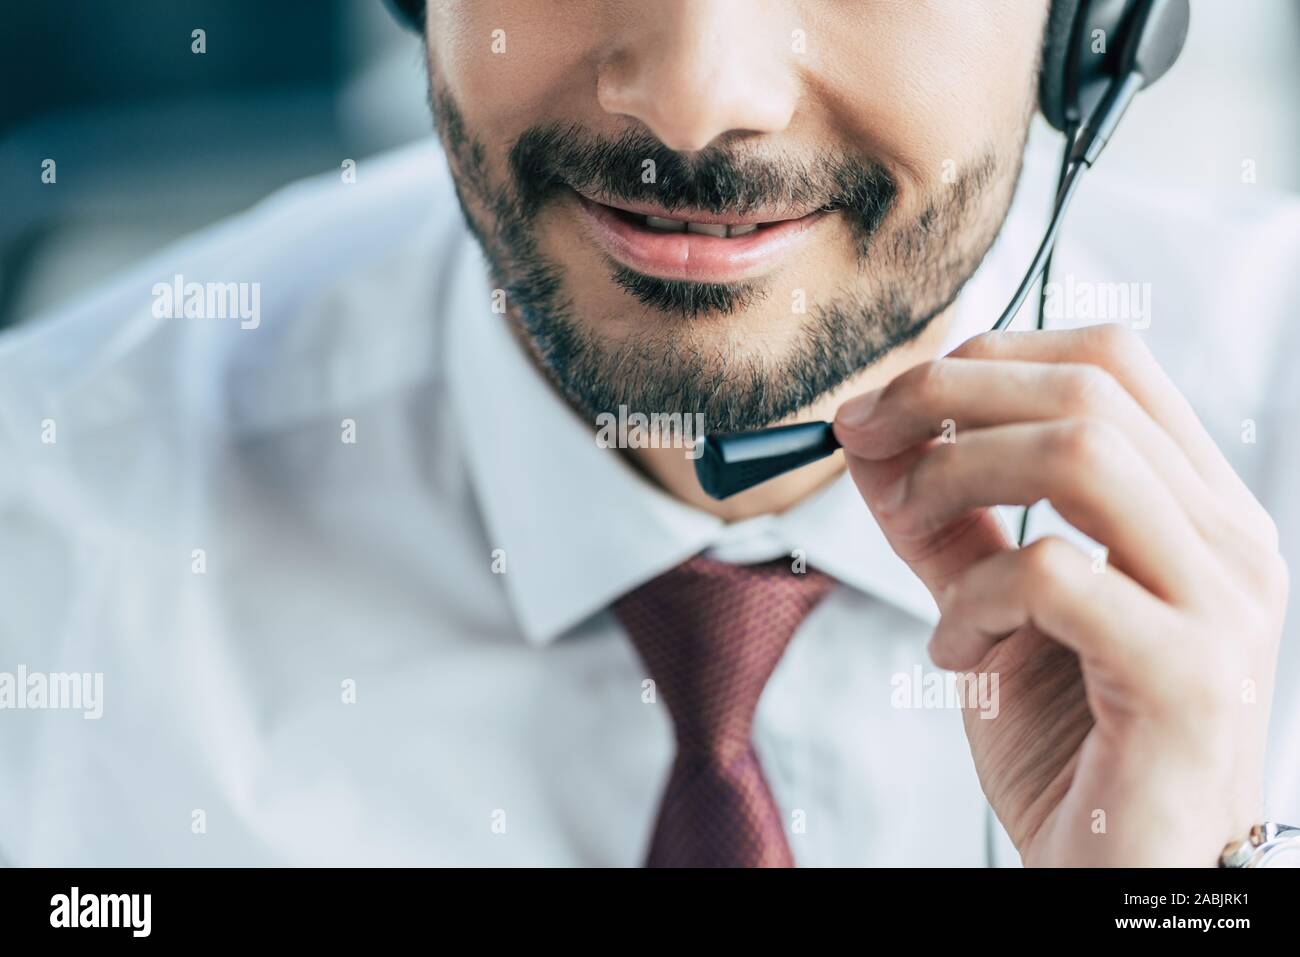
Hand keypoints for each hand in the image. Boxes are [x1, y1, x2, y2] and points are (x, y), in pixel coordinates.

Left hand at [833, 324, 1287, 865]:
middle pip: (1089, 388)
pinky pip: (1053, 577)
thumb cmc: (1068, 745)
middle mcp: (1227, 541)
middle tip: (860, 435)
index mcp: (1193, 508)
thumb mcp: (987, 607)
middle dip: (946, 393)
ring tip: (912, 533)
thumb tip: (869, 432)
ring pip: (1082, 455)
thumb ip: (941, 520)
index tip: (886, 401)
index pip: (1110, 362)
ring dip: (956, 477)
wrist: (1114, 876)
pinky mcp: (1186, 676)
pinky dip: (971, 602)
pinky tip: (955, 652)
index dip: (986, 356)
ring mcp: (1220, 605)